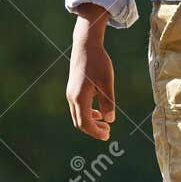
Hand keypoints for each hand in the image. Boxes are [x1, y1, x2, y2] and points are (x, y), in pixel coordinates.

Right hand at [66, 18, 115, 139]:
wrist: (85, 46)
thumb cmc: (98, 62)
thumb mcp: (107, 82)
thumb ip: (108, 101)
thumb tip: (110, 120)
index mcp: (80, 97)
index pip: (86, 123)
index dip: (96, 132)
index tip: (107, 135)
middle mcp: (72, 97)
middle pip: (80, 122)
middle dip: (93, 130)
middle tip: (108, 132)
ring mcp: (70, 93)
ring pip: (78, 116)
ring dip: (90, 122)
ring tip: (105, 125)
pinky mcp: (72, 89)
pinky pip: (77, 108)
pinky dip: (87, 114)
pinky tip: (98, 112)